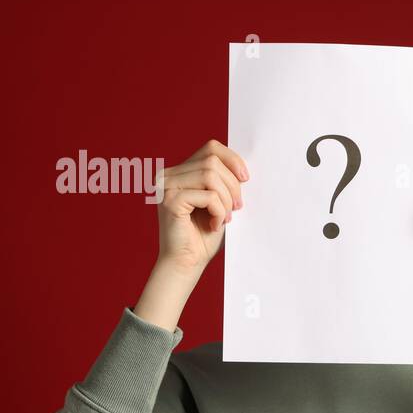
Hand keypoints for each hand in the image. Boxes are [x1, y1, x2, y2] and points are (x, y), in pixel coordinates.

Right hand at [134, 139, 248, 330]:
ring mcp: (166, 186)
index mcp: (179, 173)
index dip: (233, 159)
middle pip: (213, 161)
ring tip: (225, 217)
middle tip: (236, 208)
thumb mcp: (218, 202)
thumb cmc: (203, 236)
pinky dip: (219, 211)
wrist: (186, 264)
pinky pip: (208, 196)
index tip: (246, 179)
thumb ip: (223, 182)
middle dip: (233, 186)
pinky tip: (214, 225)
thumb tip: (242, 168)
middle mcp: (168, 175)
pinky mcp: (169, 201)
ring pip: (211, 175)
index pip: (210, 148)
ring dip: (226, 199)